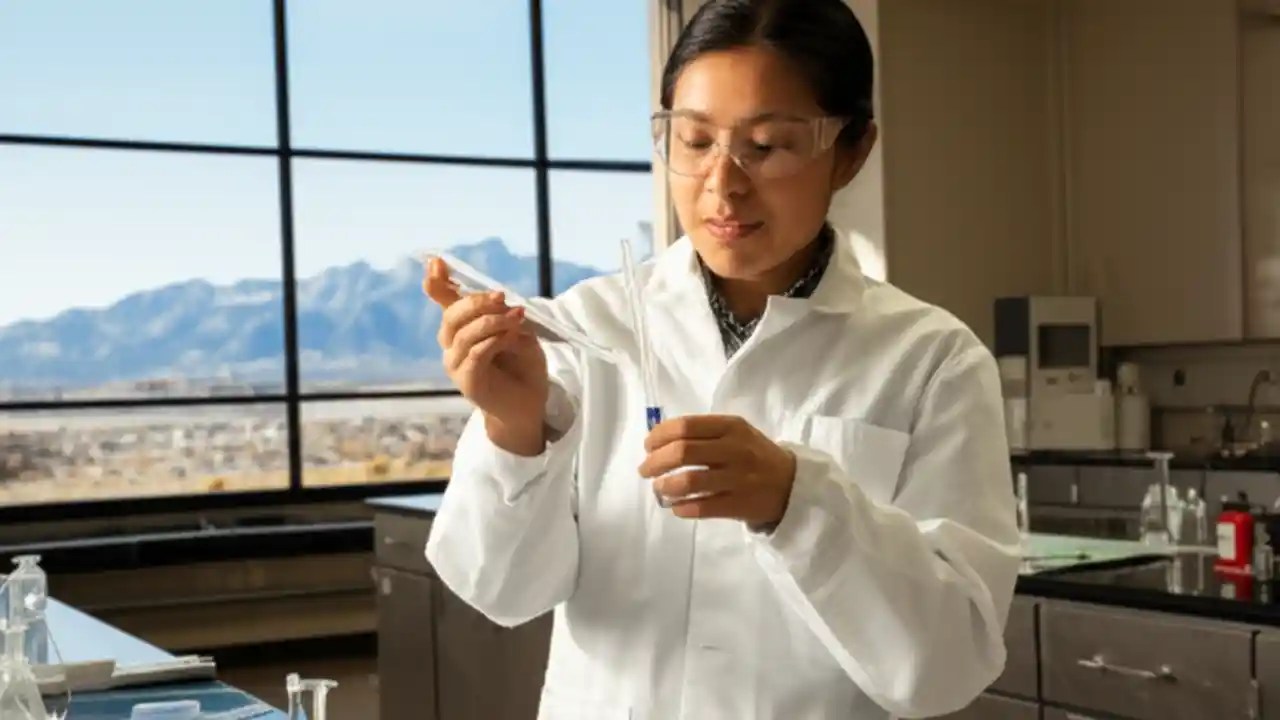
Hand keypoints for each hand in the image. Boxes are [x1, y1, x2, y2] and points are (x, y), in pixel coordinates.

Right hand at [423, 258, 548, 454]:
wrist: (529, 403)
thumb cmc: (523, 365)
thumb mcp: (520, 331)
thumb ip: (505, 316)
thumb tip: (500, 303)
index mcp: (462, 327)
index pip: (444, 301)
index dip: (437, 282)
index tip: (435, 262)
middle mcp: (452, 344)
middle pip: (452, 315)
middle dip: (476, 302)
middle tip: (502, 297)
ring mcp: (456, 364)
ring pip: (464, 334)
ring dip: (492, 322)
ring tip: (516, 319)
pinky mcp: (467, 381)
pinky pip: (475, 354)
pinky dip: (493, 341)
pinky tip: (510, 337)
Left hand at [639, 415, 796, 526]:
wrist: (792, 484)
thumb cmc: (755, 454)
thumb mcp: (736, 432)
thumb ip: (703, 432)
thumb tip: (658, 438)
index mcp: (731, 426)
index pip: (685, 426)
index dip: (659, 436)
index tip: (648, 446)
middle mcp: (735, 449)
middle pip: (682, 452)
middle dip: (655, 462)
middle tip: (645, 470)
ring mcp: (738, 478)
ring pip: (689, 481)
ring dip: (665, 486)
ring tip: (659, 489)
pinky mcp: (739, 505)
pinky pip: (702, 508)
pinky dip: (682, 508)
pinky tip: (676, 507)